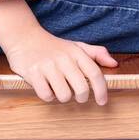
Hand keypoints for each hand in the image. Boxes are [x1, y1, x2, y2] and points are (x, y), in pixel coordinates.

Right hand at [3, 30, 119, 104]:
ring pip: (64, 95)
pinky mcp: (33, 72)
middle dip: (82, 98)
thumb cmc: (53, 46)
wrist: (24, 37)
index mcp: (76, 53)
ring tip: (58, 88)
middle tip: (78, 96)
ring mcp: (48, 65)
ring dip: (63, 97)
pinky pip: (46, 95)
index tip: (102, 101)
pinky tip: (47, 87)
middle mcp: (63, 59)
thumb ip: (96, 54)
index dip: (102, 91)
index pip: (95, 74)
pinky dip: (48, 96)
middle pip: (81, 89)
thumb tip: (114, 64)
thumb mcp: (76, 46)